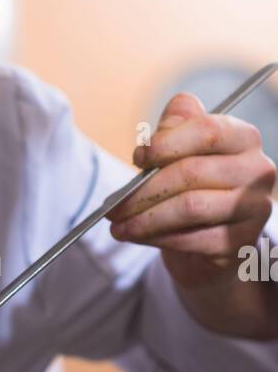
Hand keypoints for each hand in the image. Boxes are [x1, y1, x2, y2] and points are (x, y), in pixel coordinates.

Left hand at [107, 93, 275, 290]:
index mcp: (243, 138)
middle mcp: (257, 170)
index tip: (137, 157)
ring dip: (144, 219)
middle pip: (191, 172)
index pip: (206, 131)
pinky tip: (138, 237)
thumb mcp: (182, 152)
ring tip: (118, 226)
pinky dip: (157, 239)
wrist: (209, 242)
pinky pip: (191, 239)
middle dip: (143, 190)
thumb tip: (158, 131)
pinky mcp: (240, 242)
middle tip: (113, 205)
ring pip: (189, 208)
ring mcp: (253, 208)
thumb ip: (174, 128)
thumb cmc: (193, 189)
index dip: (165, 143)